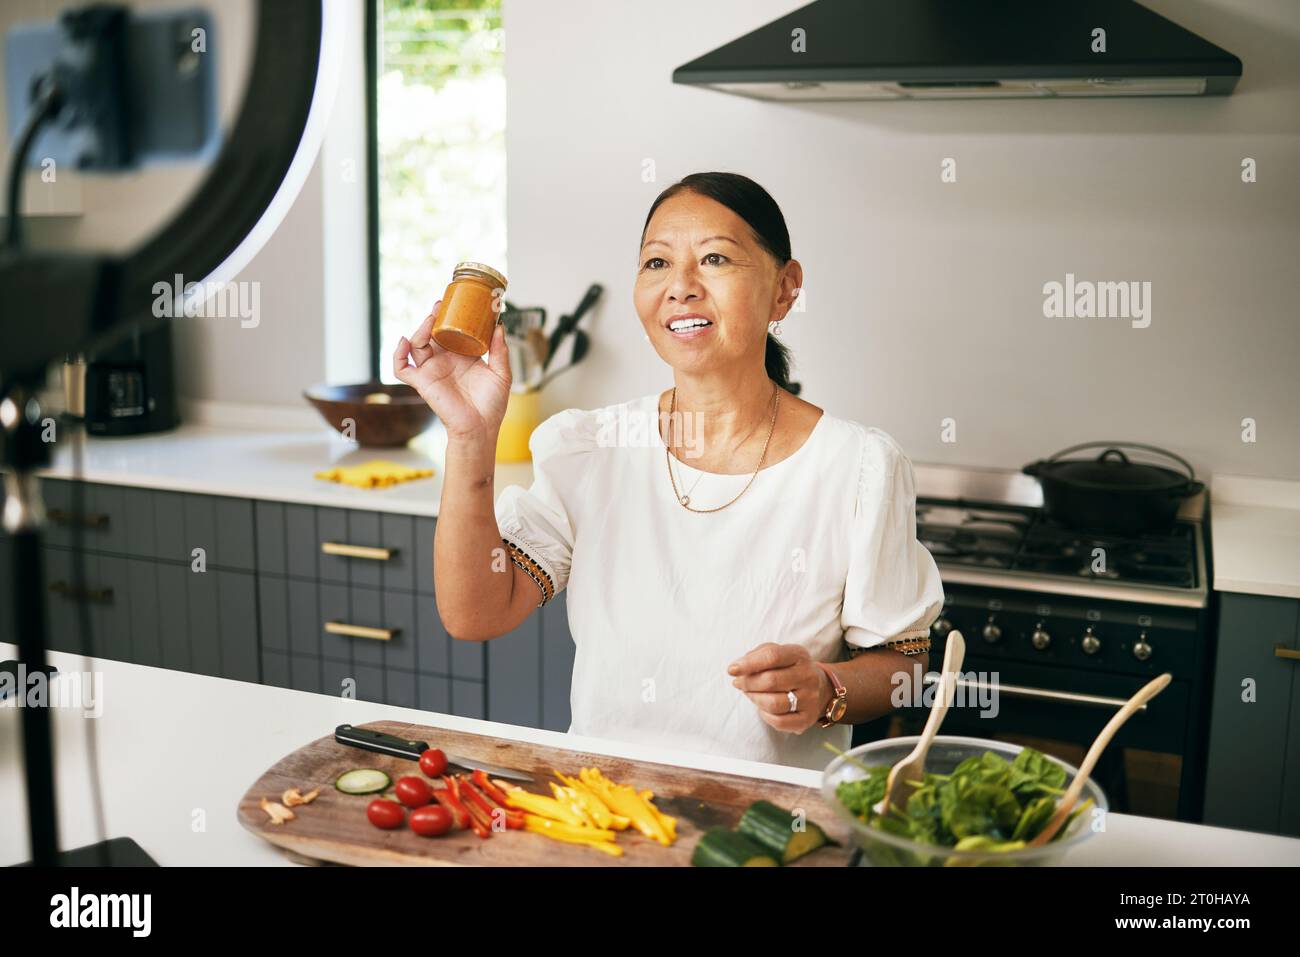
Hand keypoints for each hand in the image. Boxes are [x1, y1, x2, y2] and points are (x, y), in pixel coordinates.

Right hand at [393, 301, 512, 441]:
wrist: (481, 428)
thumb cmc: (491, 405)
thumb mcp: (501, 373)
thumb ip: (500, 350)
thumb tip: (499, 326)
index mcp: (462, 356)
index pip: (451, 331)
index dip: (449, 317)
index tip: (453, 302)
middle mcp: (444, 360)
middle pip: (431, 333)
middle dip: (433, 317)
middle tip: (439, 305)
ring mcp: (432, 371)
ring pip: (416, 344)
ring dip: (419, 329)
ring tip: (430, 320)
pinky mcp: (422, 383)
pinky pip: (401, 367)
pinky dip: (397, 354)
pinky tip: (404, 341)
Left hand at [728, 642, 832, 733]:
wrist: (819, 688)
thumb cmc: (789, 669)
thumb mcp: (778, 653)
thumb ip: (758, 655)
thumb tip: (738, 667)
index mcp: (799, 655)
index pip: (772, 656)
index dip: (749, 663)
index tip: (732, 670)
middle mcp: (808, 676)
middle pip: (771, 681)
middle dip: (748, 683)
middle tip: (739, 683)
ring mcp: (810, 699)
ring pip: (773, 703)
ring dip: (754, 699)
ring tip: (750, 694)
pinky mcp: (807, 719)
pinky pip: (779, 721)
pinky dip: (764, 715)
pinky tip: (763, 708)